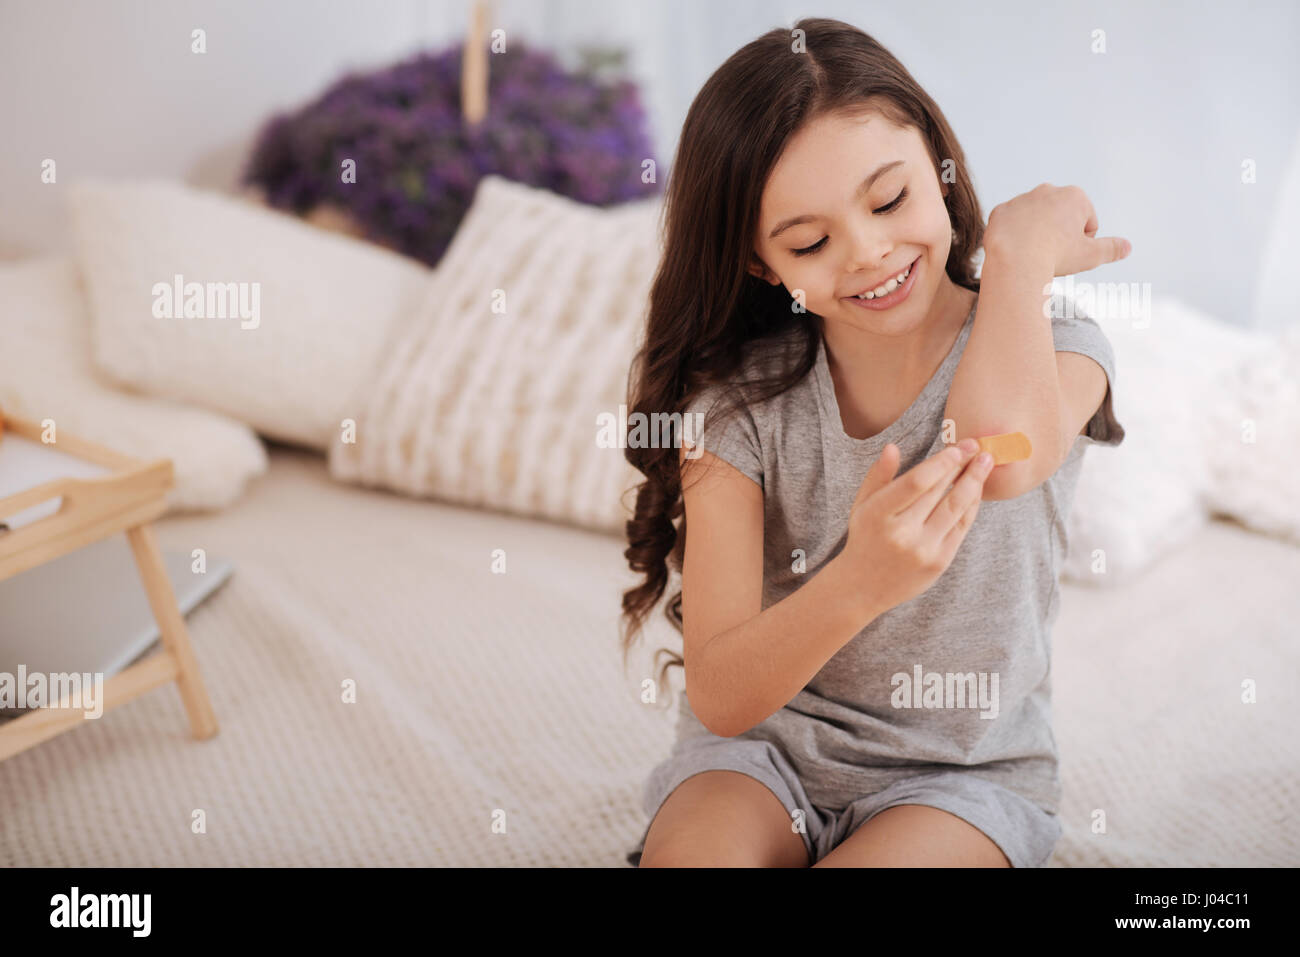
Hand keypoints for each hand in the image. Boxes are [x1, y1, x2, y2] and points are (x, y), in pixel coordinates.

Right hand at [839, 439, 992, 615]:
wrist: (863, 587)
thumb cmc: (865, 538)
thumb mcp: (861, 505)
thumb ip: (878, 475)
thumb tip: (893, 447)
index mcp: (879, 515)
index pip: (917, 482)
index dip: (941, 463)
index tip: (958, 448)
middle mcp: (902, 533)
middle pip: (939, 493)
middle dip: (962, 466)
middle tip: (977, 446)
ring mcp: (923, 549)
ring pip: (956, 508)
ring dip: (974, 482)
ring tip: (985, 462)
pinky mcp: (939, 562)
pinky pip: (961, 527)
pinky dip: (971, 506)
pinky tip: (977, 489)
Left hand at [984, 183, 1130, 276]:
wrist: (1015, 261)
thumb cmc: (1055, 256)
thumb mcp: (1091, 255)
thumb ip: (1112, 249)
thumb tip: (1127, 247)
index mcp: (1074, 196)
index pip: (1085, 222)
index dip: (1081, 242)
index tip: (1069, 252)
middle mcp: (1047, 191)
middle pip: (1059, 218)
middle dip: (1058, 234)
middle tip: (1051, 253)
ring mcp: (1021, 199)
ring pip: (1034, 220)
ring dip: (1035, 234)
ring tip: (1031, 252)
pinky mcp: (1000, 211)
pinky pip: (1010, 225)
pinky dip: (1012, 237)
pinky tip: (1014, 249)